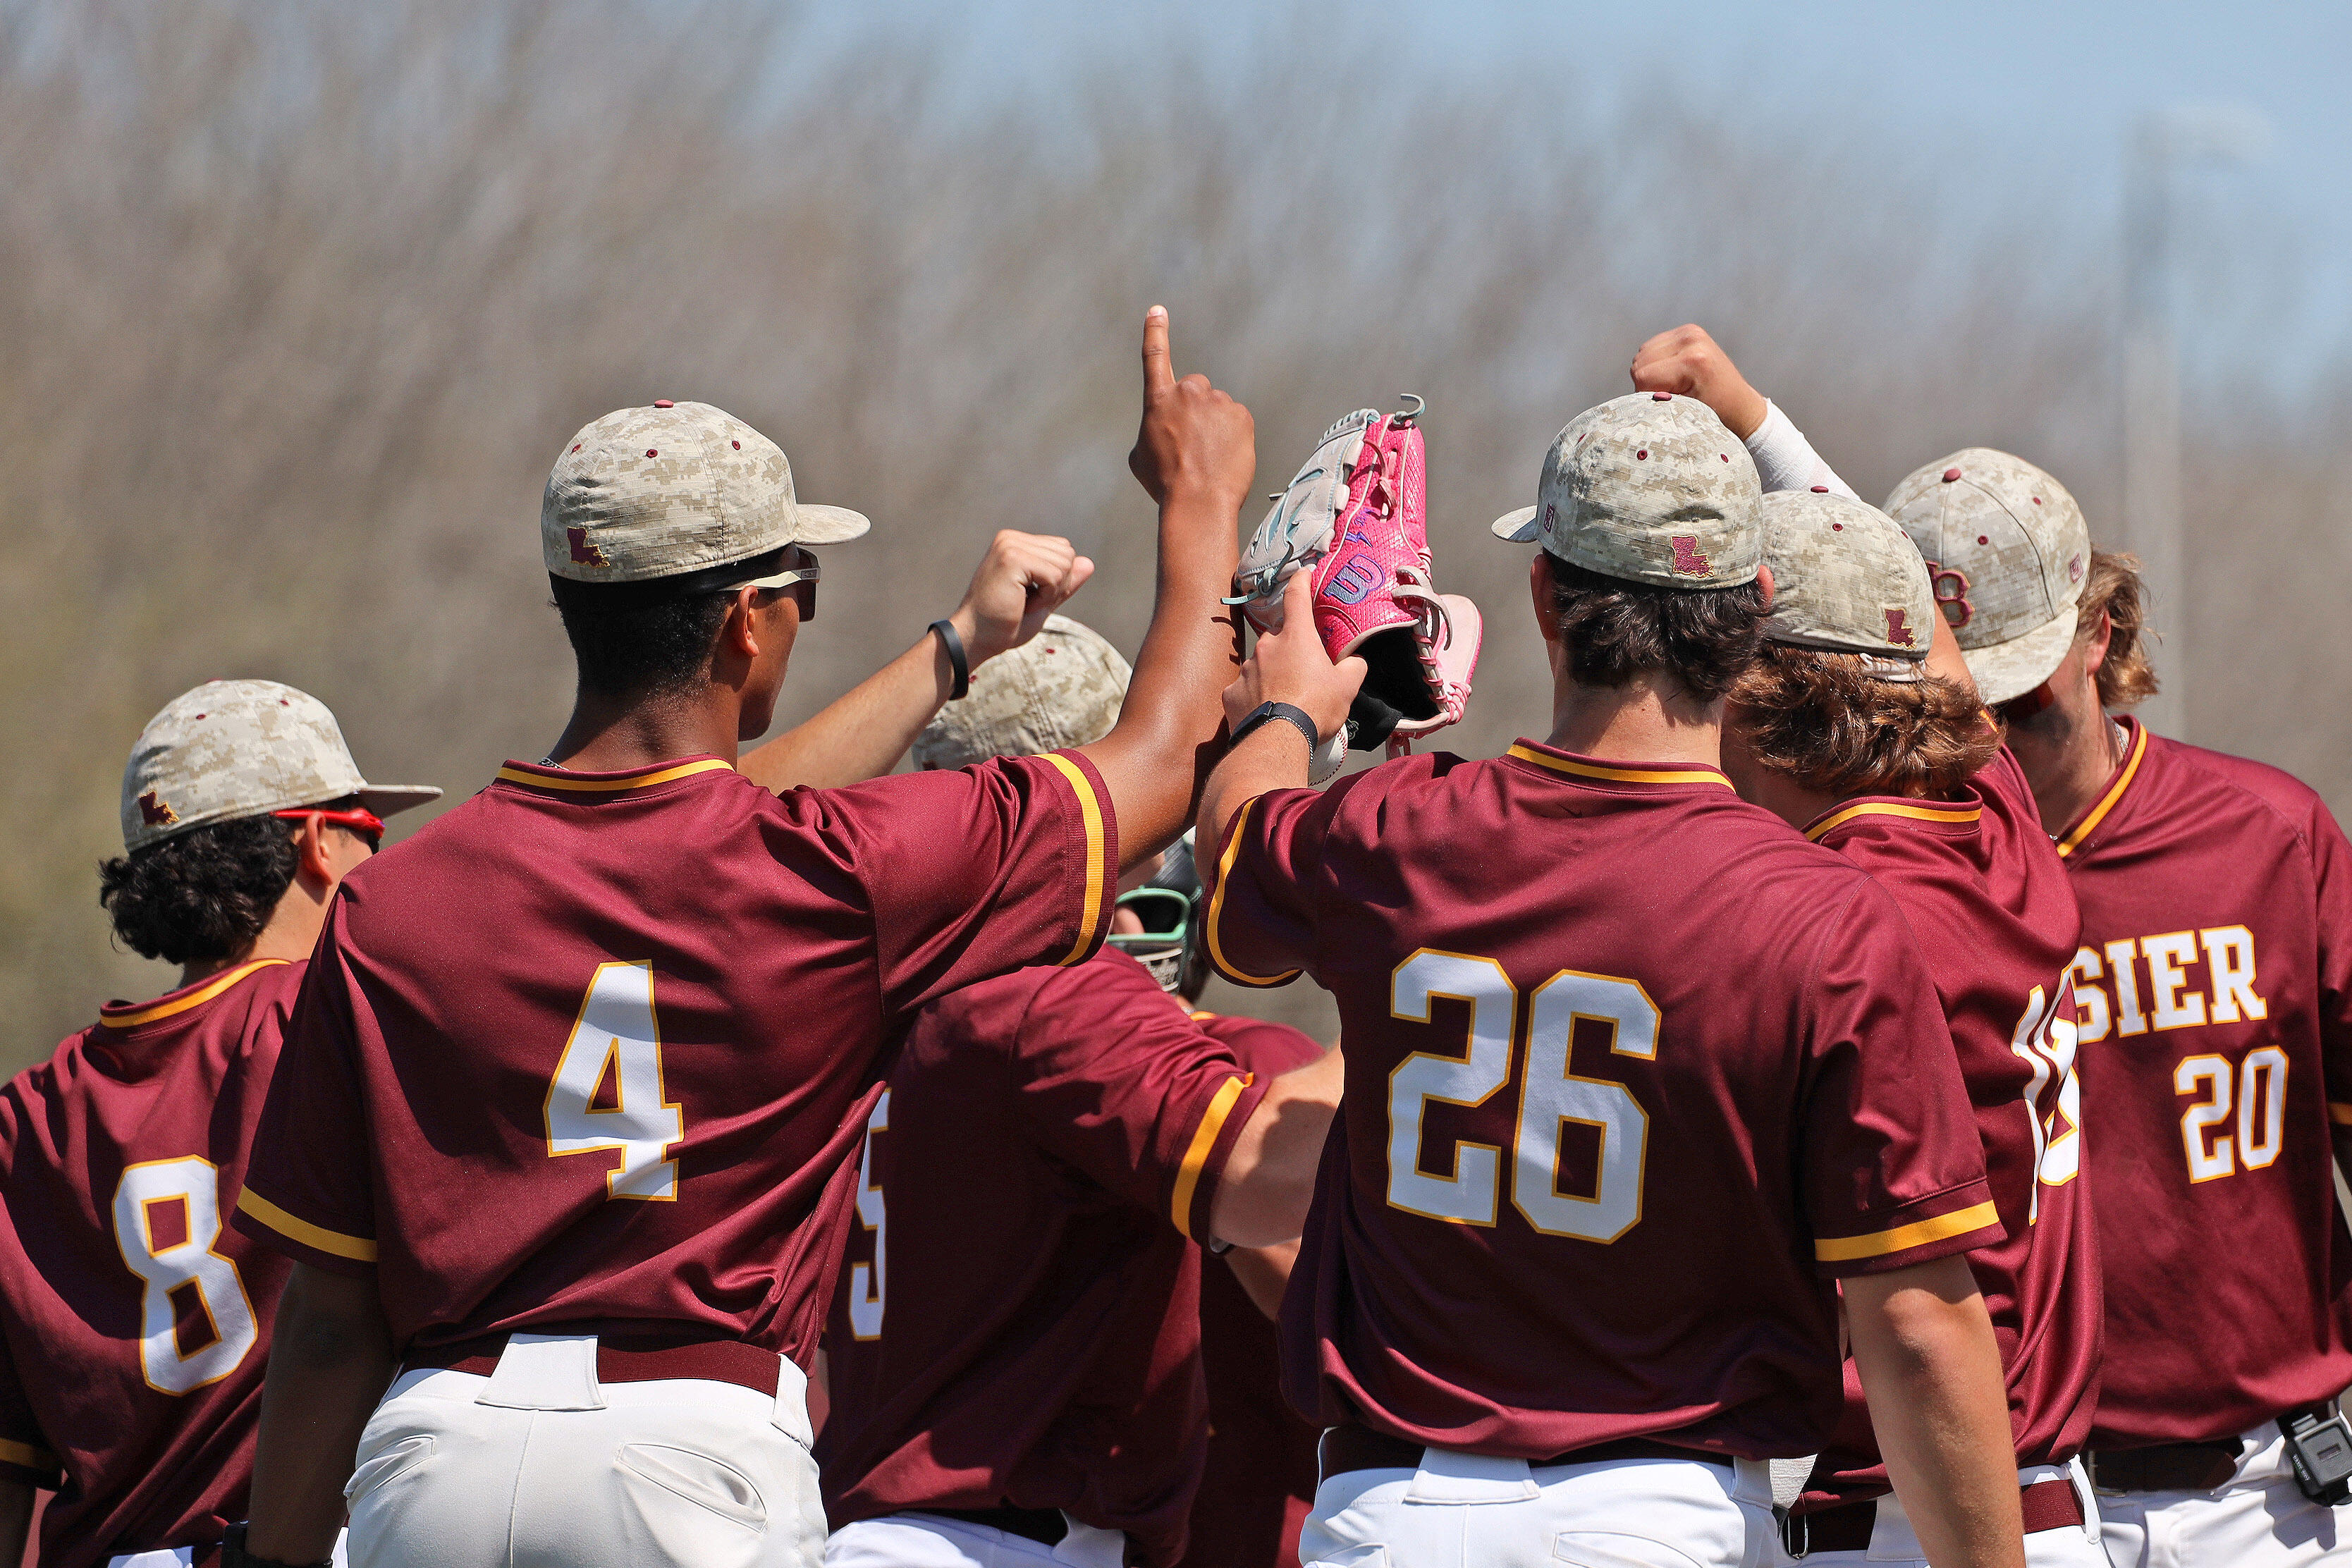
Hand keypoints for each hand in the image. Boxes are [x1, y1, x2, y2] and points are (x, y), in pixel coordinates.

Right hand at [949, 529, 1095, 664]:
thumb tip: (1089, 563)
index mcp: (1016, 543)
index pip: (1063, 550)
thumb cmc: (1004, 624)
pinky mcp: (1012, 558)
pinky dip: (1045, 597)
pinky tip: (1021, 603)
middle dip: (1056, 585)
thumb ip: (1065, 581)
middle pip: (1068, 554)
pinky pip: (1055, 575)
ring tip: (1021, 602)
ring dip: (1050, 592)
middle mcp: (1011, 538)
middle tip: (1025, 601)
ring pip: (1064, 564)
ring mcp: (1010, 545)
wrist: (976, 638)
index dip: (1057, 580)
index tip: (1028, 596)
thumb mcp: (1044, 600)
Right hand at [1128, 306, 1254, 509]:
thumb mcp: (1142, 456)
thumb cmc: (1165, 483)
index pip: (1154, 356)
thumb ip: (1153, 431)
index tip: (1157, 311)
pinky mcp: (1242, 414)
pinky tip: (1225, 458)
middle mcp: (1188, 392)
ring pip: (1218, 409)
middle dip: (1196, 411)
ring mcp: (1217, 401)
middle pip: (1195, 391)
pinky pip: (1237, 421)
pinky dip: (1233, 437)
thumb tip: (1166, 432)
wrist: (1198, 500)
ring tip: (1208, 458)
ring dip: (1215, 428)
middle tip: (1193, 445)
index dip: (1155, 332)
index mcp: (1159, 400)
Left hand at [1221, 574, 1363, 745]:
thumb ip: (1354, 666)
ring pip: (1260, 664)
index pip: (1297, 596)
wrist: (1277, 741)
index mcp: (1295, 637)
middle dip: (1290, 649)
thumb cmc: (1315, 707)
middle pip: (1279, 638)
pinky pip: (1244, 689)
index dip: (1302, 581)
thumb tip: (1354, 661)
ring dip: (1271, 675)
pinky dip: (1254, 697)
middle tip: (1303, 671)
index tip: (1305, 572)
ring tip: (1285, 700)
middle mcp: (1265, 646)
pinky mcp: (1230, 693)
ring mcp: (1244, 669)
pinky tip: (1266, 713)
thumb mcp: (1347, 686)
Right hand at [1630, 324, 1768, 439]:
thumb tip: (1630, 401)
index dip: (1648, 395)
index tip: (1668, 404)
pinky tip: (1674, 372)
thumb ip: (1655, 401)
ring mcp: (1689, 331)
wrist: (1739, 404)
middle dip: (1649, 383)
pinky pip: (1652, 347)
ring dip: (1651, 372)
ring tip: (1675, 384)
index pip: (1642, 376)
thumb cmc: (1714, 415)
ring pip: (1643, 354)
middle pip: (1640, 362)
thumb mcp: (1683, 413)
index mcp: (1692, 360)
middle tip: (1672, 395)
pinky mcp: (1687, 330)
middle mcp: (1691, 338)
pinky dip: (1657, 362)